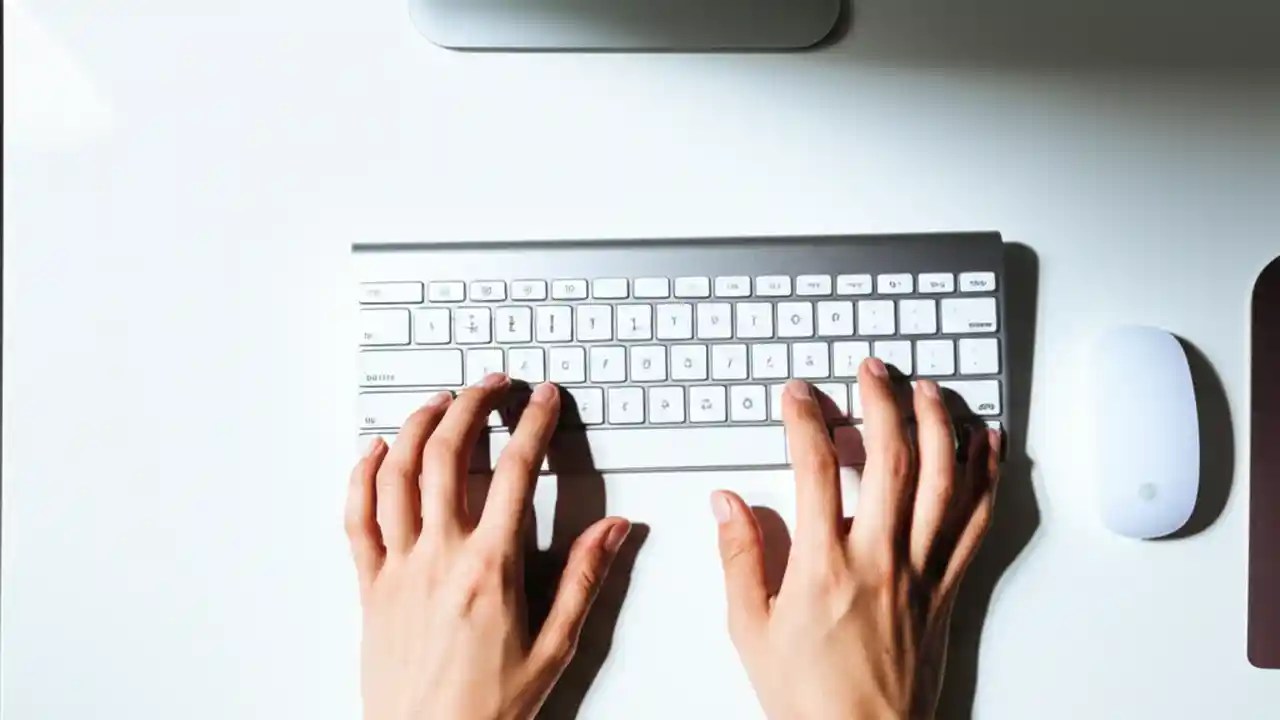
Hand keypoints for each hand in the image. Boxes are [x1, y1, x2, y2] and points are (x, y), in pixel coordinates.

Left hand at [346, 375, 631, 719]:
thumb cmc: (487, 709)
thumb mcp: (554, 647)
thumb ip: (582, 580)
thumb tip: (612, 529)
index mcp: (490, 568)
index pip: (514, 473)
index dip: (533, 425)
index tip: (544, 399)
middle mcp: (439, 557)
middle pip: (447, 455)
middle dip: (472, 406)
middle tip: (492, 384)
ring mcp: (398, 568)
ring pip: (397, 475)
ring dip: (416, 426)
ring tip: (439, 401)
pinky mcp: (370, 587)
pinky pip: (357, 519)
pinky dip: (361, 476)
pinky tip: (372, 452)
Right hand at [713, 360, 1000, 719]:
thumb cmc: (808, 696)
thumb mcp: (750, 629)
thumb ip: (739, 558)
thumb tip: (726, 503)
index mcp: (823, 568)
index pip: (815, 470)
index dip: (805, 420)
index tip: (797, 394)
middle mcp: (879, 560)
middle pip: (891, 460)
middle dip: (882, 401)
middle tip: (872, 368)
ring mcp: (920, 572)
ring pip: (944, 483)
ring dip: (939, 426)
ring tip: (929, 389)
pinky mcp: (946, 589)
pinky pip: (976, 523)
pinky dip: (986, 477)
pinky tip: (987, 444)